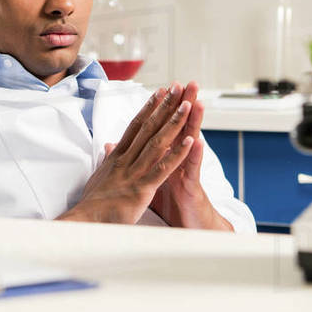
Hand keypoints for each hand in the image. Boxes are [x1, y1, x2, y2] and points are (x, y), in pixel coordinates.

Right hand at [58, 83, 195, 223]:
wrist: (84, 221)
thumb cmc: (92, 203)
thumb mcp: (99, 176)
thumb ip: (108, 160)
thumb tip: (109, 147)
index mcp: (117, 157)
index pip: (135, 126)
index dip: (149, 108)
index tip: (159, 93)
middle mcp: (126, 159)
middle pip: (148, 127)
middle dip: (164, 106)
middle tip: (177, 88)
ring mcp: (134, 172)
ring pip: (158, 142)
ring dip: (174, 123)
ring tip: (187, 105)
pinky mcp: (142, 188)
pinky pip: (163, 168)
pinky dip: (177, 154)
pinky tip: (190, 141)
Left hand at [147, 82, 231, 230]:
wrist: (189, 228)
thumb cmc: (172, 205)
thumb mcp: (149, 181)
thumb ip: (135, 162)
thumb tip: (115, 147)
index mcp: (165, 157)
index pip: (164, 128)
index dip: (164, 109)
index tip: (163, 88)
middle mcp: (179, 161)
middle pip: (181, 128)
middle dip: (183, 106)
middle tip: (188, 83)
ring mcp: (186, 173)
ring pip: (191, 143)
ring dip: (194, 122)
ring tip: (196, 102)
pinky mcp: (190, 189)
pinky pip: (192, 170)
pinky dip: (193, 155)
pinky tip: (195, 141)